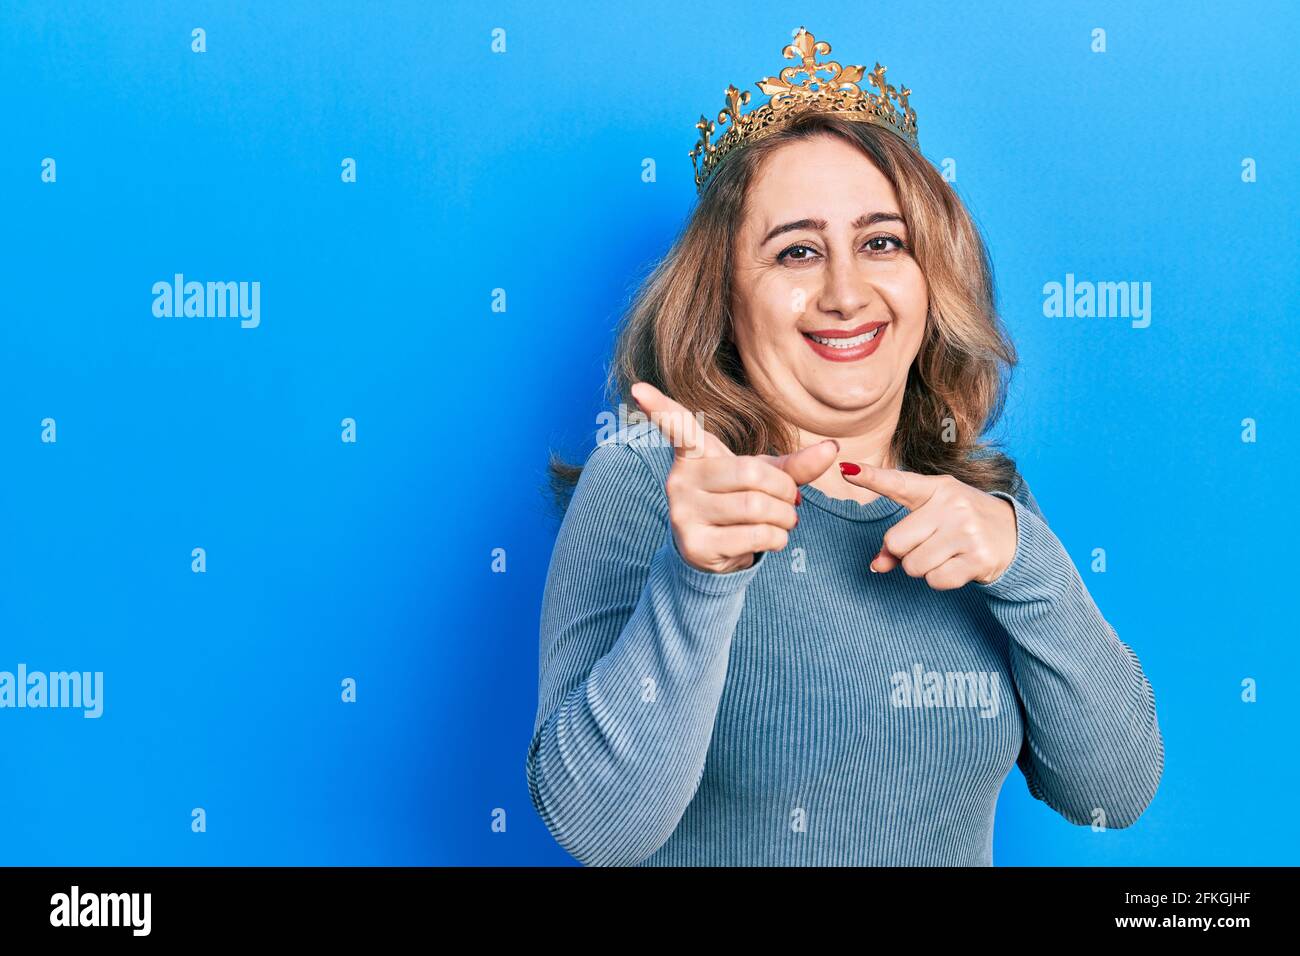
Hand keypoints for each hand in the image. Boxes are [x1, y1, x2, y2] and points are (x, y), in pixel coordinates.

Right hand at [631, 382, 839, 573]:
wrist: (714, 552)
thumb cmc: (737, 502)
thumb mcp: (764, 477)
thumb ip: (793, 464)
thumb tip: (833, 449)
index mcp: (694, 455)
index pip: (679, 428)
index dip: (660, 409)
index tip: (638, 389)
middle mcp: (680, 480)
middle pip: (752, 475)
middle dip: (784, 491)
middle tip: (791, 501)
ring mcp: (683, 513)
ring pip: (756, 507)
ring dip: (785, 518)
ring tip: (784, 521)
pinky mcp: (695, 544)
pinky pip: (754, 535)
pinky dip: (777, 538)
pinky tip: (772, 537)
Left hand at [838, 461, 1017, 589]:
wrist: (1014, 535)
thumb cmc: (961, 523)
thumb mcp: (932, 518)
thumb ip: (900, 538)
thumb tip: (876, 565)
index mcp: (937, 488)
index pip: (898, 483)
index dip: (871, 477)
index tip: (846, 469)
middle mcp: (952, 505)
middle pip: (896, 542)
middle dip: (904, 552)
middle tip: (929, 544)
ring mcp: (966, 531)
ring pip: (913, 565)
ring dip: (923, 568)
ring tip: (945, 553)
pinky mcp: (977, 558)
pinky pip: (935, 581)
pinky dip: (940, 579)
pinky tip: (957, 565)